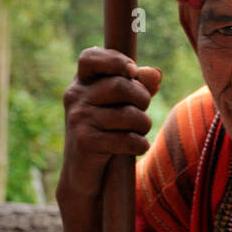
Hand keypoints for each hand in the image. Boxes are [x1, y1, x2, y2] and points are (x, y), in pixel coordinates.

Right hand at [60, 47, 161, 200]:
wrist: (83, 174)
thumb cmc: (106, 132)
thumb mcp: (120, 105)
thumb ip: (138, 85)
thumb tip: (155, 74)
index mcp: (81, 83)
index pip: (89, 57)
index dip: (114, 59)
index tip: (132, 71)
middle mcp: (75, 97)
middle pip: (121, 85)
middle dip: (142, 98)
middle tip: (143, 109)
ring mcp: (78, 119)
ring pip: (128, 114)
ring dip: (144, 124)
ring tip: (140, 131)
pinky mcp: (85, 142)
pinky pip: (126, 139)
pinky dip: (139, 144)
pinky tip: (138, 147)